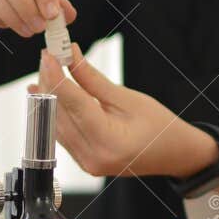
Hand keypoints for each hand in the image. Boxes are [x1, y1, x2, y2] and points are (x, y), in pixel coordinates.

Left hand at [34, 45, 217, 178]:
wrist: (173, 154)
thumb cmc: (159, 126)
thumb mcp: (128, 97)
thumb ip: (93, 79)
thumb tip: (72, 56)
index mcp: (108, 141)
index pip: (73, 104)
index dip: (57, 77)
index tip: (47, 56)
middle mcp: (92, 156)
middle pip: (59, 114)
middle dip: (50, 82)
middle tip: (48, 57)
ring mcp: (86, 162)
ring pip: (55, 124)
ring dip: (49, 96)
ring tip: (47, 69)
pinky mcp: (83, 160)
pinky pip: (61, 133)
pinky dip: (54, 110)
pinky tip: (45, 92)